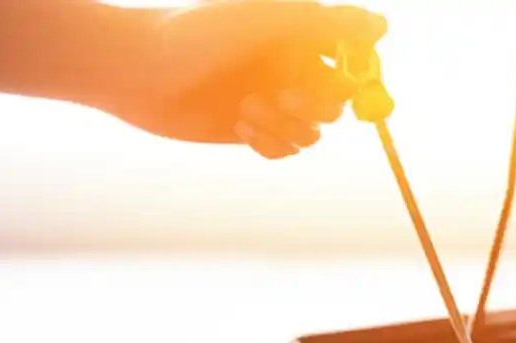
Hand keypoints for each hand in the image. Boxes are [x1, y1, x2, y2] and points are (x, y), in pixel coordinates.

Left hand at [108, 1, 385, 158]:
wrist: (134, 70)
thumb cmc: (196, 33)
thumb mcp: (266, 20)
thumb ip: (325, 23)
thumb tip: (380, 27)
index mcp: (296, 31)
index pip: (352, 53)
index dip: (357, 68)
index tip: (348, 74)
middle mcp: (289, 64)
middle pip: (340, 96)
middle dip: (318, 100)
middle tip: (285, 94)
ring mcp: (273, 98)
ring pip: (314, 127)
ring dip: (289, 123)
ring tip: (249, 108)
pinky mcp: (254, 129)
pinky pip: (287, 148)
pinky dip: (270, 143)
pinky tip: (240, 126)